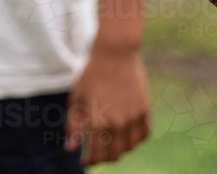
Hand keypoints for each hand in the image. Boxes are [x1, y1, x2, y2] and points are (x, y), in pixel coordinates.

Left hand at [67, 48, 149, 164]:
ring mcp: (133, 118)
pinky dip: (136, 140)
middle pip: (114, 155)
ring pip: (129, 148)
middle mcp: (117, 124)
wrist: (116, 54)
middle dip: (104, 159)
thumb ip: (73, 126)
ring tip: (112, 143)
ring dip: (120, 150)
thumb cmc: (92, 75)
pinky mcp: (145, 110)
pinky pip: (143, 135)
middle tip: (98, 154)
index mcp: (96, 123)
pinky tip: (127, 135)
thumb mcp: (77, 99)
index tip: (85, 160)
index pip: (96, 156)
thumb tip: (71, 148)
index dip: (90, 162)